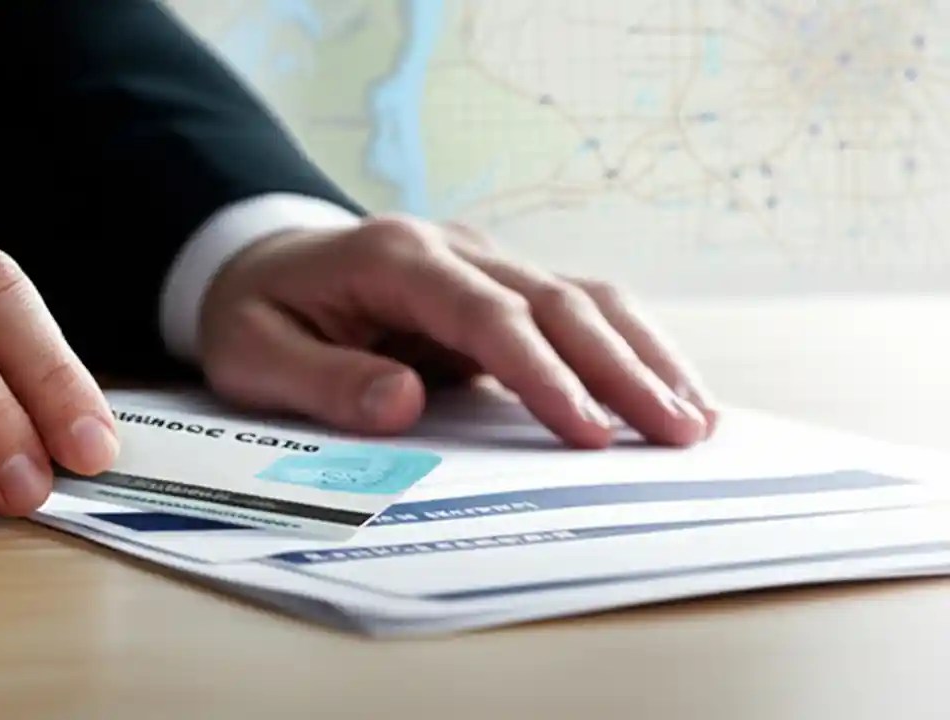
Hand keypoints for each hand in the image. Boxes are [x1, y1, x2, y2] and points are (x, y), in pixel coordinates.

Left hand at [198, 215, 717, 447]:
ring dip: (642, 353)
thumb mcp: (255, 354)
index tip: (586, 433)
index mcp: (395, 257)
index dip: (542, 373)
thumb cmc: (256, 314)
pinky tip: (663, 388)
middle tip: (678, 433)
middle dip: (622, 368)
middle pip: (557, 300)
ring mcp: (482, 262)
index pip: (487, 313)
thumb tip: (404, 406)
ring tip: (695, 416)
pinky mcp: (497, 287)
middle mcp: (454, 249)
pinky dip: (624, 348)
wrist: (259, 263)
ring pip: (583, 296)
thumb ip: (324, 379)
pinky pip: (574, 311)